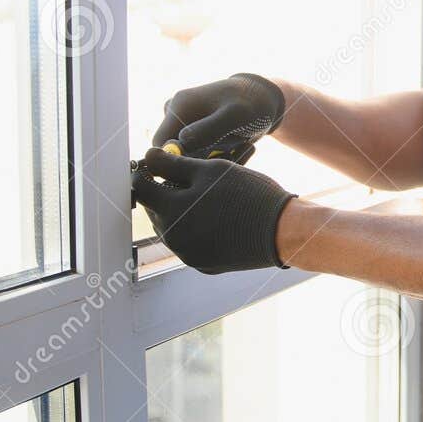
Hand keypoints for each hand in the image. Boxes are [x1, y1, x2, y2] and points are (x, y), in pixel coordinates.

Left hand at [131, 147, 296, 274]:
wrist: (282, 231)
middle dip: (164, 194)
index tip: (155, 166)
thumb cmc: (249, 194)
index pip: (140, 188)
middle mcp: (174, 238)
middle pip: (155, 210)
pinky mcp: (203, 265)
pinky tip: (216, 219)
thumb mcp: (211, 170)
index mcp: (172, 210)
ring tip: (206, 200)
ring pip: (171, 228)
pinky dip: (195, 231)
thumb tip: (147, 156)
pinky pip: (188, 244)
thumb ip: (174, 165)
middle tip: (189, 181)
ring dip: (179, 213)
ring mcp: (188, 255)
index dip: (145, 173)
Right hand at [150, 72, 286, 163]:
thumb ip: (208, 129)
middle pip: (173, 153)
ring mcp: (183, 123)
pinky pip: (197, 154)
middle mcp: (175, 114)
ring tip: (234, 149)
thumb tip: (178, 144)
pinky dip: (214, 157)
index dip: (177, 160)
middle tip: (227, 155)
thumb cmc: (252, 104)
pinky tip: (233, 149)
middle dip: (196, 161)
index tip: (204, 164)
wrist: (264, 99)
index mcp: (178, 106)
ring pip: (186, 155)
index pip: (160, 145)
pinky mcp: (193, 131)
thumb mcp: (235, 116)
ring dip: (208, 159)